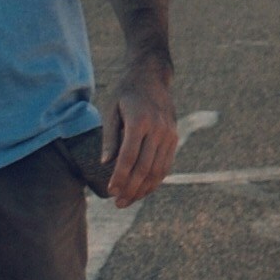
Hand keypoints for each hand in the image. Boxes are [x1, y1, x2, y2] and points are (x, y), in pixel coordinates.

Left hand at [100, 56, 179, 206]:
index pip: (129, 156)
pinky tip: (143, 190)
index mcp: (139, 120)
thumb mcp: (111, 109)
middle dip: (131, 188)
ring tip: (128, 201)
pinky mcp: (174, 138)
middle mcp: (158, 128)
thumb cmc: (126, 93)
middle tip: (118, 203)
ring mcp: (169, 134)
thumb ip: (110, 137)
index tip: (111, 191)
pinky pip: (166, 165)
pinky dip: (155, 181)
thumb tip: (105, 164)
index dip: (120, 176)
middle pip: (145, 167)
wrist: (152, 77)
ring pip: (158, 170)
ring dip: (143, 189)